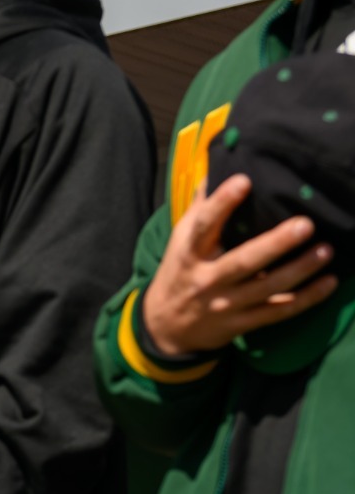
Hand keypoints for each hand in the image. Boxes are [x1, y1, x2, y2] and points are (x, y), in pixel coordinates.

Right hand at [140, 174, 334, 356]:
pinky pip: (277, 312)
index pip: (203, 225)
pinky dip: (306, 299)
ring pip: (267, 288)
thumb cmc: (180, 272)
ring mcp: (225, 304)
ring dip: (299, 270)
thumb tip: (220, 166)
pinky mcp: (241, 323)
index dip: (222, 203)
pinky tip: (328, 283)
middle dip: (275, 244)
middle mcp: (207, 279)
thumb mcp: (181, 242)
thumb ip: (201, 207)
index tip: (244, 181)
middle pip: (243, 262)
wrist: (165, 328)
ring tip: (326, 250)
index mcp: (190, 253)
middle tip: (305, 224)